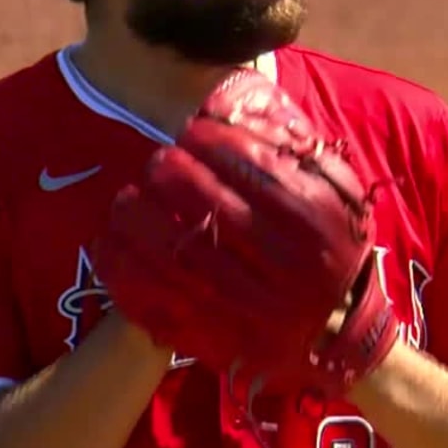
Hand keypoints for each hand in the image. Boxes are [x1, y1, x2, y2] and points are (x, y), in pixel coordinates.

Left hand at [89, 68, 397, 402]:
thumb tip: (229, 106)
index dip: (214, 145)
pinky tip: (109, 245)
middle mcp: (288, 270)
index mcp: (319, 226)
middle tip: (157, 161)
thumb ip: (293, 145)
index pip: (258, 172)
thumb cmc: (330, 247)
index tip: (190, 132)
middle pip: (213, 213)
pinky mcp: (218, 341)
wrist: (338, 335)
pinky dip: (124, 273)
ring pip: (179, 259)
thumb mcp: (337, 192)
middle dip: (173, 177)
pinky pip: (158, 305)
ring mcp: (251, 311)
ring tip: (126, 199)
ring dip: (140, 222)